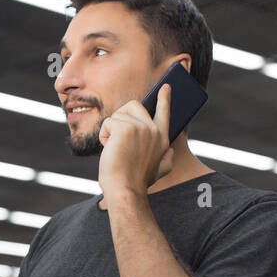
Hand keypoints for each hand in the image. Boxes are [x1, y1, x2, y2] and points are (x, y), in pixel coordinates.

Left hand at [97, 82, 173, 206]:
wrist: (125, 189)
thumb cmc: (136, 183)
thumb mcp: (158, 171)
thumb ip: (166, 160)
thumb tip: (172, 152)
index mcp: (162, 139)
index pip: (164, 112)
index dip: (164, 98)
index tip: (166, 86)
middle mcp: (154, 130)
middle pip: (133, 106)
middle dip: (120, 119)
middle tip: (117, 141)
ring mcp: (141, 127)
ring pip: (118, 115)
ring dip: (111, 131)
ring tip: (115, 149)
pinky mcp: (125, 128)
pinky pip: (108, 123)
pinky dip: (104, 136)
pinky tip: (109, 149)